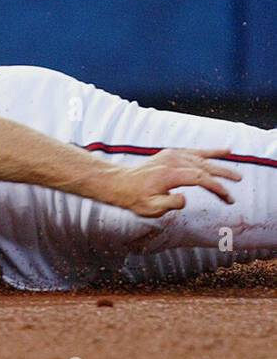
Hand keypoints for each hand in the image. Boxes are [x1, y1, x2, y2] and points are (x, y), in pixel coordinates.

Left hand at [103, 148, 239, 217]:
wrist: (120, 183)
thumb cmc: (135, 198)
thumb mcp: (151, 207)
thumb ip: (170, 203)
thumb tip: (185, 198)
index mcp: (170, 174)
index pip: (200, 178)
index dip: (216, 187)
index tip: (227, 198)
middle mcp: (172, 161)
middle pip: (203, 165)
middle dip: (222, 173)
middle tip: (238, 180)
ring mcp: (171, 155)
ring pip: (200, 157)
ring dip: (218, 161)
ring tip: (233, 161)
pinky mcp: (170, 154)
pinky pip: (193, 152)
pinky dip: (208, 152)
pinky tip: (222, 151)